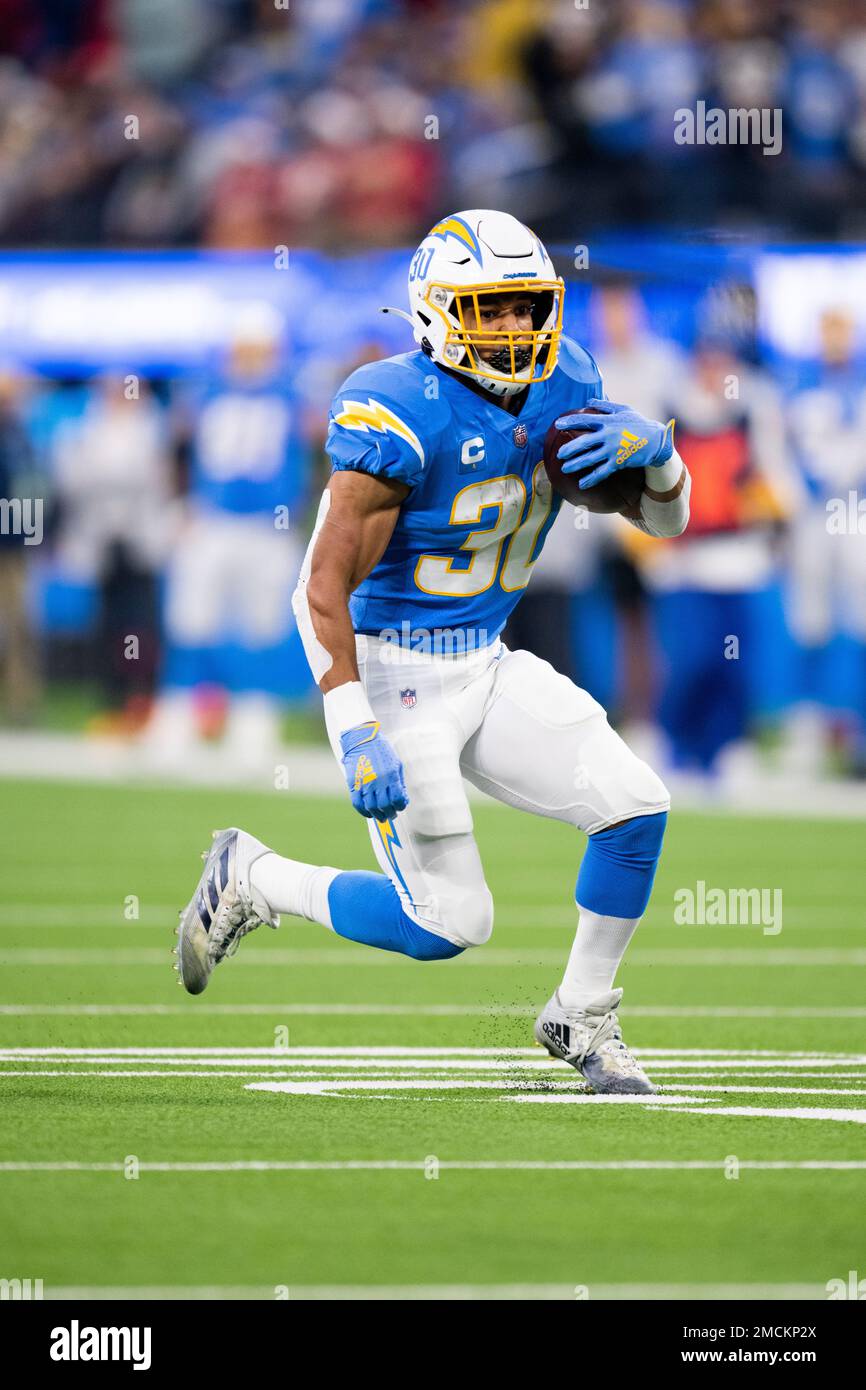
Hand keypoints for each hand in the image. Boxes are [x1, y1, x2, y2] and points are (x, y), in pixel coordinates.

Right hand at [339, 721, 408, 819]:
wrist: (362, 739)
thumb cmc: (382, 751)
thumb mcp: (396, 764)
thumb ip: (399, 782)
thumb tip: (402, 799)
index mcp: (391, 775)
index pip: (397, 799)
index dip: (400, 806)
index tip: (400, 806)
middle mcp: (378, 781)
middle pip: (384, 806)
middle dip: (390, 813)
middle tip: (391, 815)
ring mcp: (364, 782)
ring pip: (371, 807)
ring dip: (377, 815)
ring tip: (381, 816)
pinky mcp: (353, 783)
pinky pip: (357, 803)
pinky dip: (363, 811)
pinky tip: (369, 813)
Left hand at [556, 398, 674, 488]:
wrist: (657, 440)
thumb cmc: (639, 423)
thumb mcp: (625, 410)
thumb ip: (606, 406)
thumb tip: (590, 399)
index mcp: (609, 421)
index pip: (586, 420)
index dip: (571, 422)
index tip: (558, 424)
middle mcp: (609, 435)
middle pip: (584, 442)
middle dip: (569, 448)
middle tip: (559, 453)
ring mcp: (613, 450)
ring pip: (590, 459)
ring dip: (575, 464)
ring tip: (565, 468)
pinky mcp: (618, 462)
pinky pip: (601, 472)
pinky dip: (591, 478)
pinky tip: (581, 484)